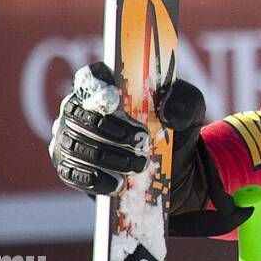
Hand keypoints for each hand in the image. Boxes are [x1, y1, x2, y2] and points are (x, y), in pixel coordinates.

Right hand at [48, 62, 249, 235]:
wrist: (174, 164)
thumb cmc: (175, 125)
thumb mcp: (191, 107)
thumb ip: (184, 101)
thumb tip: (168, 113)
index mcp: (107, 84)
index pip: (89, 77)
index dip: (95, 86)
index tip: (114, 100)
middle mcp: (80, 108)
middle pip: (77, 114)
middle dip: (108, 130)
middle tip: (141, 141)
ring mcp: (70, 137)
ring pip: (74, 144)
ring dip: (107, 157)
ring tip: (138, 166)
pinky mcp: (70, 165)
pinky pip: (70, 172)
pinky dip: (94, 178)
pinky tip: (117, 183)